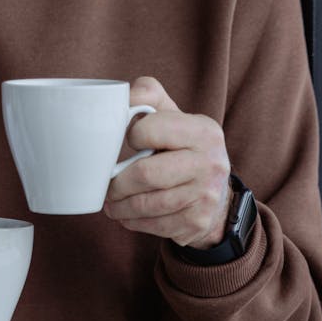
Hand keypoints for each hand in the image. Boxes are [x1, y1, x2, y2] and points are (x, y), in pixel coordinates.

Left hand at [104, 77, 231, 248]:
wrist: (214, 190)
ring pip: (147, 204)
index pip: (150, 131)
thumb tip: (118, 97)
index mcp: (203, 130)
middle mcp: (211, 163)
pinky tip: (128, 215)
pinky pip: (155, 225)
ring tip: (110, 202)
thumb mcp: (172, 114)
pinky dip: (134, 222)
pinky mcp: (198, 222)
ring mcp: (207, 196)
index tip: (128, 141)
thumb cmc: (181, 146)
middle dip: (117, 183)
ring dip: (120, 206)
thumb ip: (147, 95)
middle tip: (106, 185)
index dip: (131, 135)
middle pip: (146, 174)